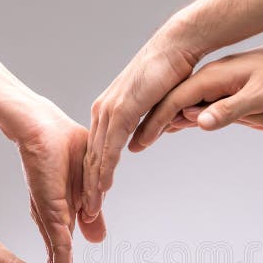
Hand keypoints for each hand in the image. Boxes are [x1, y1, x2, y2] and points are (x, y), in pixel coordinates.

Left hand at [0, 97, 105, 262]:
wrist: (37, 126)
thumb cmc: (58, 144)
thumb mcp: (84, 183)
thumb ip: (91, 211)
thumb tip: (97, 239)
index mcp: (63, 214)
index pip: (67, 250)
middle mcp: (55, 220)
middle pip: (63, 261)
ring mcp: (52, 218)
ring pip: (61, 259)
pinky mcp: (51, 213)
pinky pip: (60, 245)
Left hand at [81, 22, 204, 223]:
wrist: (177, 46)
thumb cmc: (171, 73)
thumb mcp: (154, 108)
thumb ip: (143, 128)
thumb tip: (136, 147)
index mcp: (109, 110)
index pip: (96, 151)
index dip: (92, 178)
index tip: (91, 200)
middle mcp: (103, 110)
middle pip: (90, 158)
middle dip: (87, 189)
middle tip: (85, 215)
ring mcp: (111, 110)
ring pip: (96, 156)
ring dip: (93, 186)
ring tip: (90, 211)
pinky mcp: (122, 110)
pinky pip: (110, 147)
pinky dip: (104, 170)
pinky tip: (102, 188)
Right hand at [131, 34, 262, 148]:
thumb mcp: (262, 96)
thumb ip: (231, 109)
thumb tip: (200, 122)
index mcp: (211, 79)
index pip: (173, 103)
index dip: (153, 125)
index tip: (136, 143)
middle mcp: (206, 80)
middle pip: (166, 104)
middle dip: (145, 126)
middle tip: (126, 149)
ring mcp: (209, 84)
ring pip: (172, 105)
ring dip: (152, 124)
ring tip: (133, 144)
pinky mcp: (217, 90)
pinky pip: (185, 107)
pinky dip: (169, 120)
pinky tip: (161, 132)